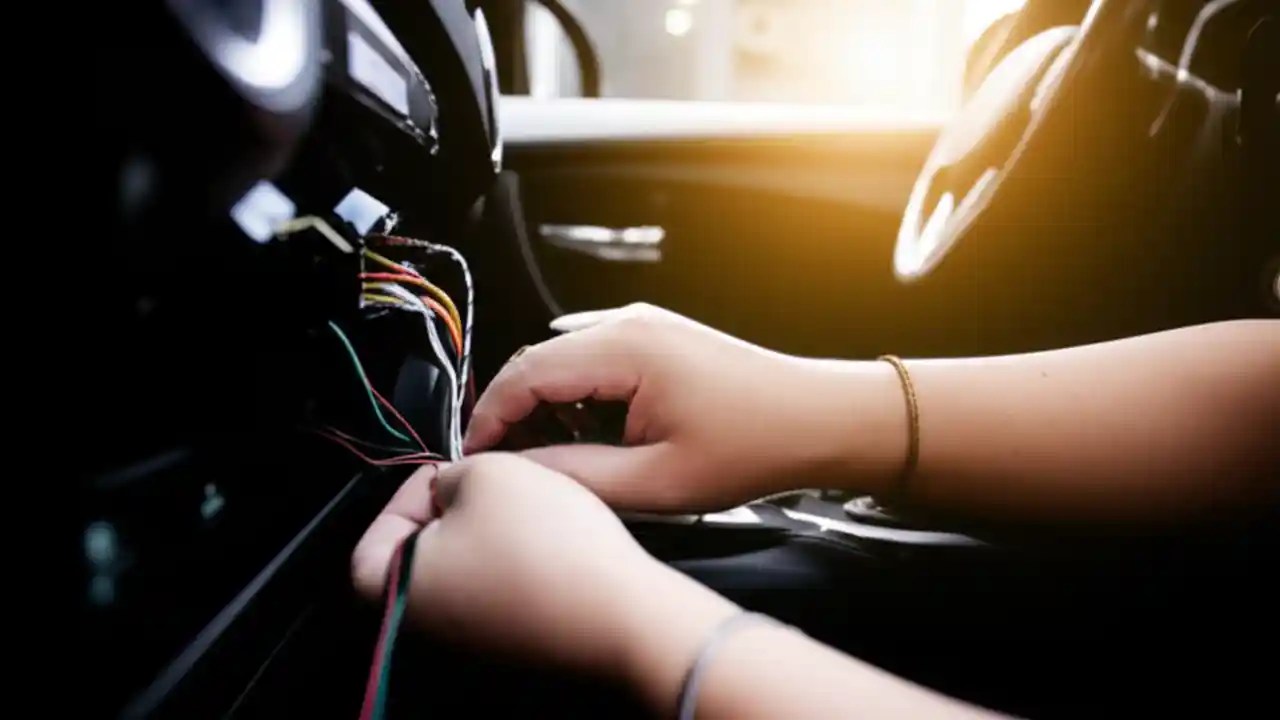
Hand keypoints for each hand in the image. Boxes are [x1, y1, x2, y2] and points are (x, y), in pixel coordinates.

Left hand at [351, 453, 736, 679]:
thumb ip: (449, 473)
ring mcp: (469, 646)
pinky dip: (518, 567)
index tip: (449, 469)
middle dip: (455, 510)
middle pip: (421, 553)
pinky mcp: (514, 650)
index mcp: (394, 590)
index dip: (411, 489)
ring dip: (490, 536)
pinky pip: (502, 596)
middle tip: (491, 485)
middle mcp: (422, 629)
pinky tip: (551, 546)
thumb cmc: (546, 544)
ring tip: (529, 511)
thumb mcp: (488, 471)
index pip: (375, 532)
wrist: (622, 614)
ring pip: (465, 572)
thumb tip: (448, 489)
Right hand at [464, 304, 905, 511]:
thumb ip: (577, 475)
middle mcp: (627, 323)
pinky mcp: (654, 339)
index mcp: (624, 348)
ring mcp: (642, 326)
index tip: (476, 458)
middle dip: (512, 413)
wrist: (818, 419)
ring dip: (545, 406)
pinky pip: (592, 360)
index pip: (524, 372)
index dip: (489, 418)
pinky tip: (590, 438)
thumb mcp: (658, 481)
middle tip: (508, 465)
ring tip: (556, 458)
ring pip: (562, 361)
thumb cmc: (755, 444)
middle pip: (536, 361)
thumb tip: (520, 471)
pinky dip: (576, 397)